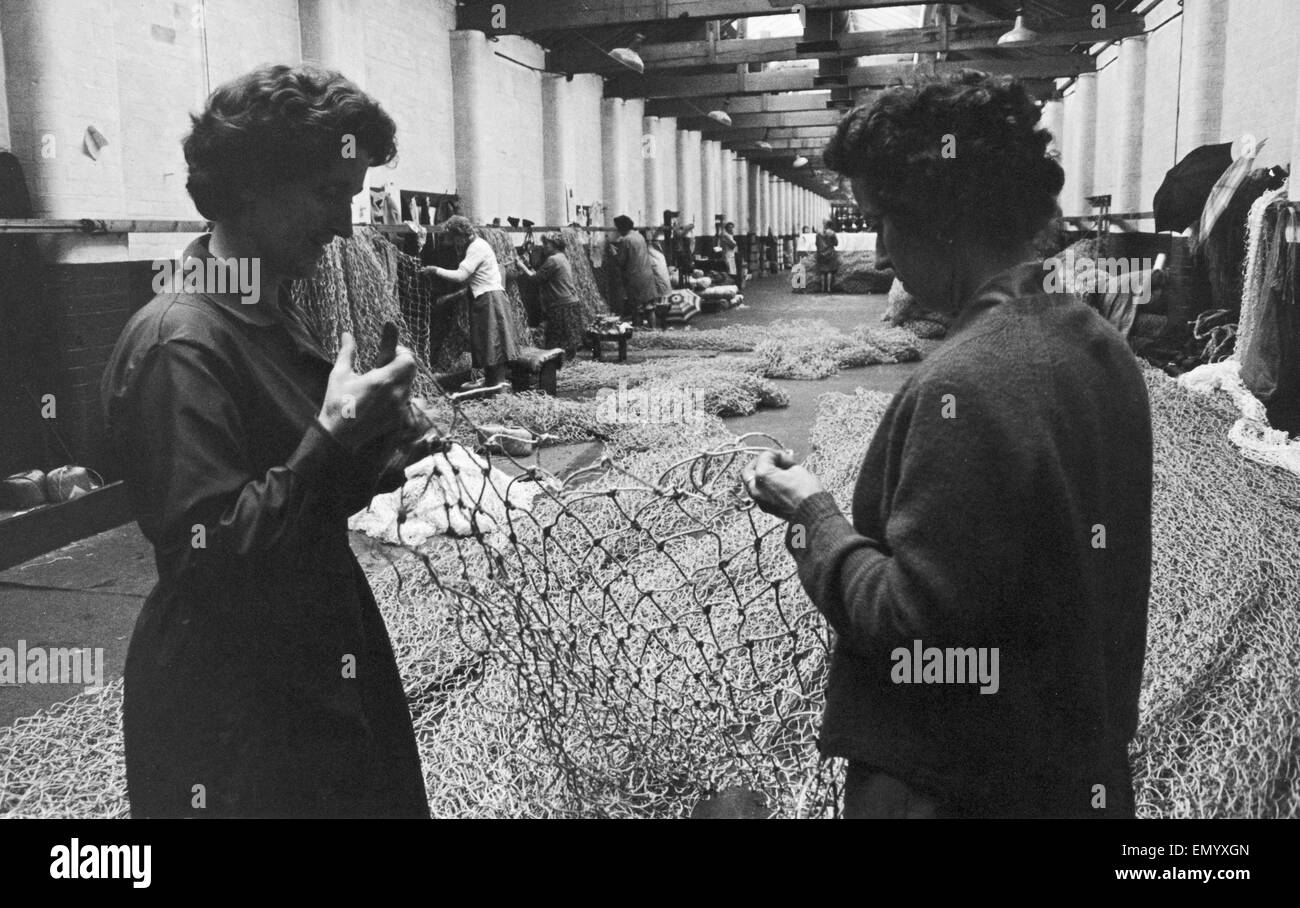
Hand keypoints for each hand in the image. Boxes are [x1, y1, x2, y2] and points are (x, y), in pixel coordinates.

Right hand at [317, 331, 416, 451]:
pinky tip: (382, 396)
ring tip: (381, 380)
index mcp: (382, 381)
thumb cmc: (336, 404)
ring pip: (409, 385)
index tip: (389, 352)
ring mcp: (399, 409)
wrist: (338, 436)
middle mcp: (395, 394)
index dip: (402, 352)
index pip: (409, 360)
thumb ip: (347, 353)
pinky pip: (405, 400)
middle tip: (386, 364)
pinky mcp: (398, 419)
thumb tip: (347, 334)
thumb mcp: (339, 375)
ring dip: (400, 379)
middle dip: (402, 364)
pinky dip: (398, 394)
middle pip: (412, 371)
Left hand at [741, 449, 823, 520]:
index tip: (788, 459)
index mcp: (762, 476)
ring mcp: (759, 500)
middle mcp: (756, 489)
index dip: (778, 455)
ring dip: (762, 476)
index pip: (765, 456)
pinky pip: (760, 493)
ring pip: (753, 483)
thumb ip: (784, 463)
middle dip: (761, 463)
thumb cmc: (807, 492)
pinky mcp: (766, 508)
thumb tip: (782, 463)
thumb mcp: (797, 469)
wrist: (813, 513)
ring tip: (778, 474)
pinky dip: (765, 487)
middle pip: (750, 470)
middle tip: (774, 462)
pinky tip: (778, 485)